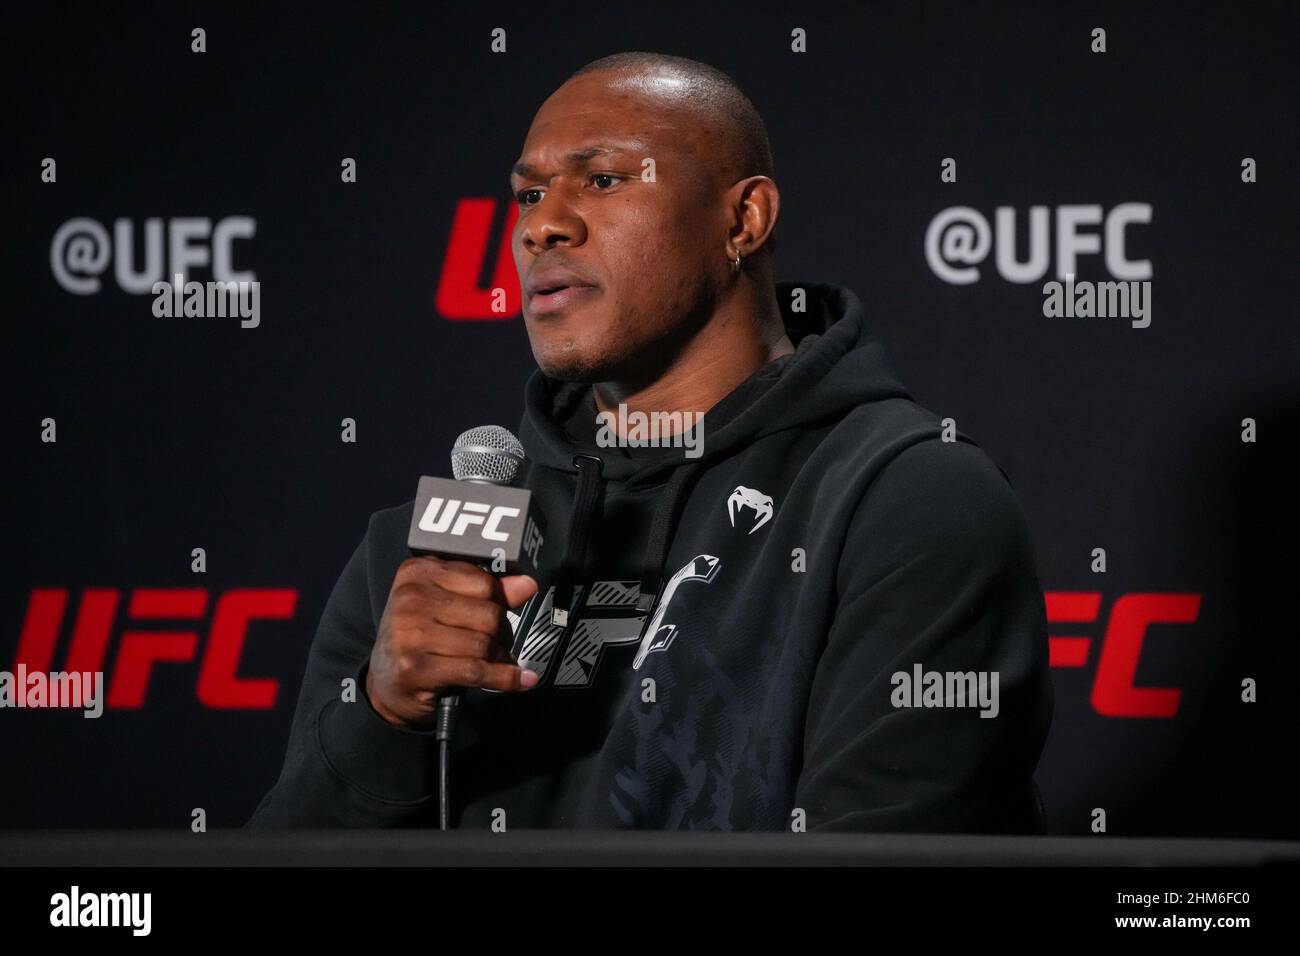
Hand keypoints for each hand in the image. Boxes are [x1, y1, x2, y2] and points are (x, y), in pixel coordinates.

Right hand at [365, 555, 539, 728]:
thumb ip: (488, 592)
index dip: (502, 601)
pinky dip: (504, 678)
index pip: (484, 580)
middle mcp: (410, 598)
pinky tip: (518, 680)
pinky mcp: (415, 668)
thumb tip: (527, 585)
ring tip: (500, 662)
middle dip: (504, 633)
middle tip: (500, 643)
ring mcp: (409, 634)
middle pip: (488, 613)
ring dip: (501, 658)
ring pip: (484, 644)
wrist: (387, 686)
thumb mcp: (448, 607)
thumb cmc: (418, 640)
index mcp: (418, 572)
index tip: (503, 613)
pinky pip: (476, 671)